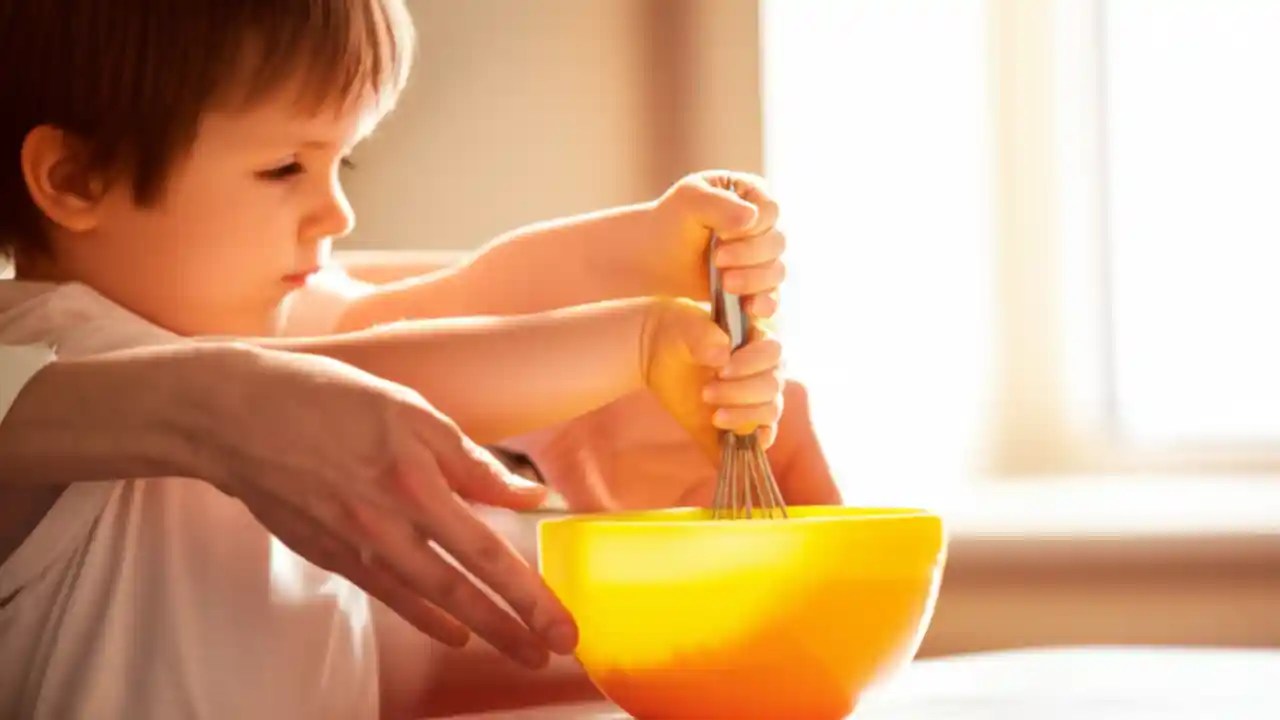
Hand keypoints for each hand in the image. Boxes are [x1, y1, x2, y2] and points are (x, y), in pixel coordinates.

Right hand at [176, 344, 577, 668]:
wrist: (235, 415)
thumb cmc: (326, 398)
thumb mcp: (409, 411)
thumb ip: (470, 460)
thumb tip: (529, 494)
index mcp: (415, 481)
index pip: (486, 550)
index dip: (528, 592)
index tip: (561, 622)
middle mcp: (388, 524)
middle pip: (462, 588)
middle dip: (513, 626)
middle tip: (555, 651)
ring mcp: (355, 545)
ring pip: (428, 599)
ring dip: (478, 628)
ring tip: (517, 649)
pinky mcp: (329, 554)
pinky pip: (387, 594)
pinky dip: (423, 616)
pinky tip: (453, 632)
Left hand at [639, 298, 783, 458]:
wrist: (657, 357)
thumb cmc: (677, 336)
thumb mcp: (682, 329)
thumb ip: (701, 336)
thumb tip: (722, 354)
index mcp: (756, 338)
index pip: (773, 340)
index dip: (772, 318)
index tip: (752, 323)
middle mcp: (764, 366)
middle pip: (772, 381)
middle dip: (742, 389)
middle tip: (707, 389)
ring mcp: (756, 395)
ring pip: (770, 408)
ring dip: (744, 413)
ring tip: (713, 414)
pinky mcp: (745, 420)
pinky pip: (765, 433)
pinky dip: (758, 438)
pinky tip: (737, 436)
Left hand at [648, 170, 785, 318]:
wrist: (651, 257)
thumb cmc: (670, 221)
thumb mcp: (689, 200)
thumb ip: (720, 203)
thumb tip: (751, 217)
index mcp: (751, 195)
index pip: (770, 211)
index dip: (753, 226)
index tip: (720, 234)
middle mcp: (762, 226)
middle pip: (776, 243)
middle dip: (749, 254)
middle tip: (717, 260)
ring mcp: (760, 258)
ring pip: (776, 272)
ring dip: (754, 279)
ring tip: (726, 283)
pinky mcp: (754, 287)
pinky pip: (771, 298)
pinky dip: (765, 303)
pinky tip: (750, 308)